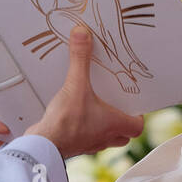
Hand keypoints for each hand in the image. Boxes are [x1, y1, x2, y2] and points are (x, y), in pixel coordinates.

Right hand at [27, 26, 143, 157]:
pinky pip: (86, 138)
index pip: (137, 127)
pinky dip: (85, 128)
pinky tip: (74, 115)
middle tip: (116, 104)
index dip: (138, 116)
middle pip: (124, 134)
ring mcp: (89, 144)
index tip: (133, 103)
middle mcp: (104, 137)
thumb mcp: (75, 85)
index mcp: (113, 124)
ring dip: (103, 125)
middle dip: (122, 120)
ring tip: (95, 108)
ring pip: (105, 138)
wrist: (43, 146)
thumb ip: (80, 59)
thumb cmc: (65, 124)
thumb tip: (82, 35)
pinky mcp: (74, 145)